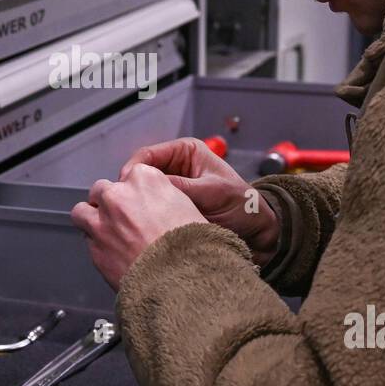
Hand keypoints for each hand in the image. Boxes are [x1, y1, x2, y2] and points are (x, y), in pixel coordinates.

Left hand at [71, 163, 206, 290]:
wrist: (179, 283)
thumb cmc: (190, 250)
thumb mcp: (190, 210)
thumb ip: (167, 199)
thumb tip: (163, 207)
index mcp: (145, 180)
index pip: (132, 174)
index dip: (136, 190)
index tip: (141, 201)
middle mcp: (118, 196)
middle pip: (102, 189)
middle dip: (110, 202)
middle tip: (124, 218)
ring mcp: (102, 222)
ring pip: (83, 210)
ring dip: (92, 218)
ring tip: (105, 230)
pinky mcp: (94, 248)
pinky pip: (86, 240)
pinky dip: (95, 244)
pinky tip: (111, 253)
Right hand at [120, 137, 279, 264]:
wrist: (258, 232)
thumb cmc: (244, 205)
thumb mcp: (213, 192)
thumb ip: (183, 188)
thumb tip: (151, 187)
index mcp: (186, 153)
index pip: (148, 155)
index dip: (134, 169)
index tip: (125, 185)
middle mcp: (176, 169)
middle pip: (141, 176)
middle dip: (134, 190)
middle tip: (127, 204)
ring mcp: (173, 191)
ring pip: (144, 195)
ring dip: (141, 206)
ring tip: (135, 217)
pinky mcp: (172, 210)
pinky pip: (153, 212)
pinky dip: (149, 219)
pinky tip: (146, 227)